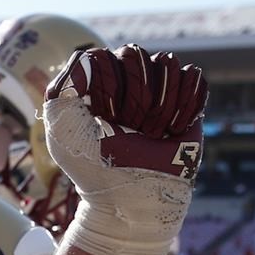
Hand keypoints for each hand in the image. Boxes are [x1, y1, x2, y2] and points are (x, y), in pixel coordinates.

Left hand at [40, 45, 206, 254]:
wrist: (134, 200)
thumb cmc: (93, 168)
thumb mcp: (63, 130)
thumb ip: (61, 89)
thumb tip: (88, 55)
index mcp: (95, 83)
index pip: (106, 57)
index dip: (108, 88)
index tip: (105, 118)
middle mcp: (127, 81)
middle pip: (136, 55)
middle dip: (134, 96)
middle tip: (130, 129)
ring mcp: (158, 89)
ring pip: (168, 63)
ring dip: (161, 103)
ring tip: (152, 132)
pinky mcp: (186, 101)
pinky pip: (194, 77)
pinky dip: (186, 104)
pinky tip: (174, 129)